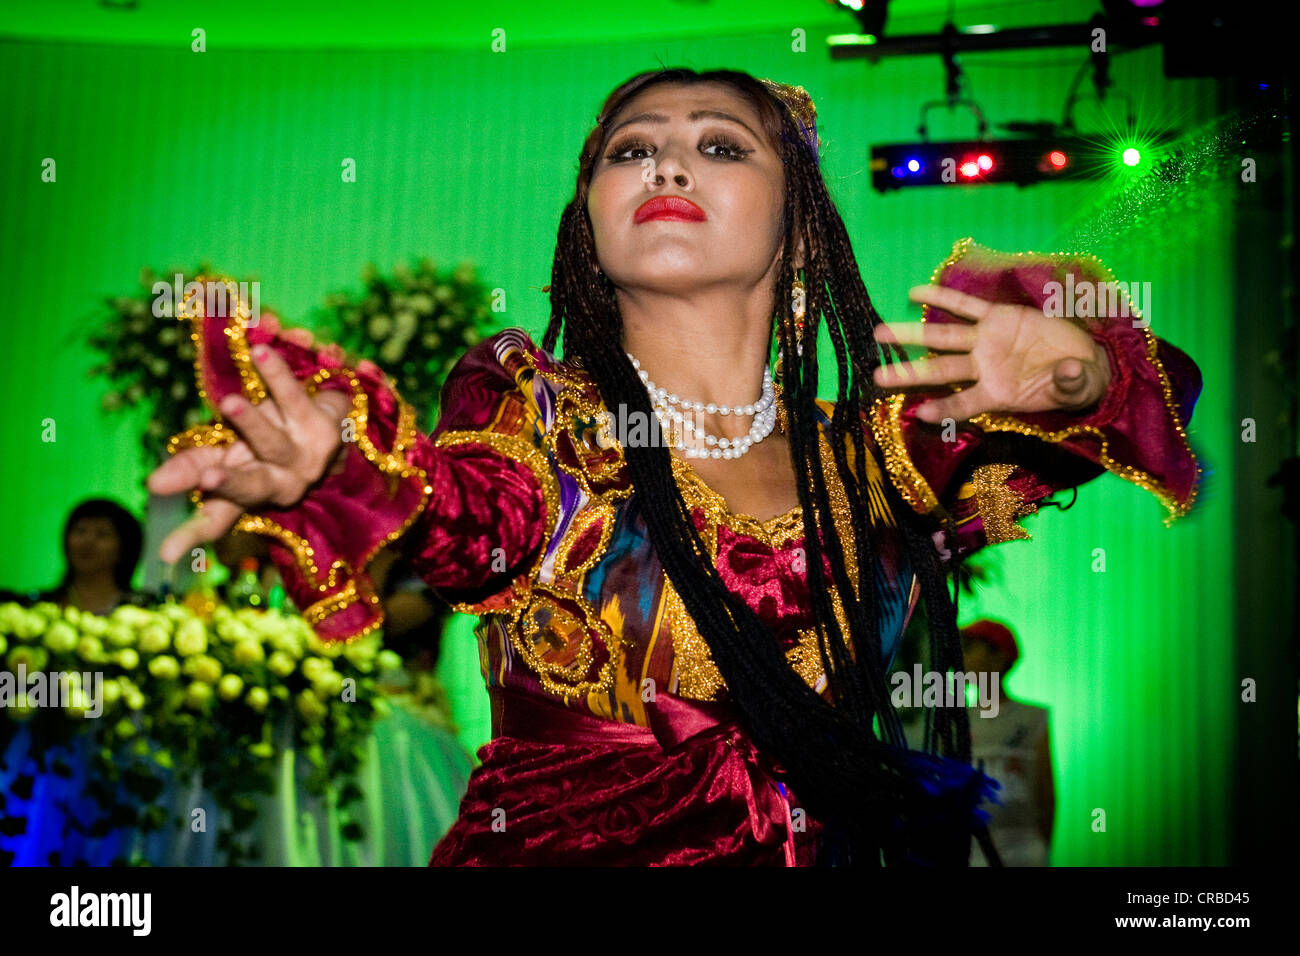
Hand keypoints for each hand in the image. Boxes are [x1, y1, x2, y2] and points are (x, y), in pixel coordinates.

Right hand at [147, 345, 352, 563]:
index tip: (165, 554)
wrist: (335, 425)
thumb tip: (153, 486)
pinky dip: (276, 374)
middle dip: (230, 483)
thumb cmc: (269, 445)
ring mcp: (305, 456)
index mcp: (251, 495)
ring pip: (274, 440)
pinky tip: (260, 352)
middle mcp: (282, 484)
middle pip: (252, 487)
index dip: (190, 536)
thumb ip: (193, 470)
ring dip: (251, 422)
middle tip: (207, 478)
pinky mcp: (324, 426)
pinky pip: (294, 396)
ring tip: (228, 403)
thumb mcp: (230, 460)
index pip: (215, 520)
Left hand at [872, 284, 1113, 423]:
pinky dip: (941, 297)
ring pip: (943, 338)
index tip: (920, 414)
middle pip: (940, 370)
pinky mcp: (997, 318)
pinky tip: (913, 292)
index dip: (945, 409)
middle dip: (909, 373)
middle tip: (877, 377)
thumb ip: (1070, 383)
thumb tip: (1068, 372)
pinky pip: (965, 306)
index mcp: (998, 393)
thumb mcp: (1077, 387)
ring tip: (880, 334)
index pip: (966, 404)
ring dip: (912, 335)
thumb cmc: (1075, 384)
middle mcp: (984, 368)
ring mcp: (986, 342)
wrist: (1084, 362)